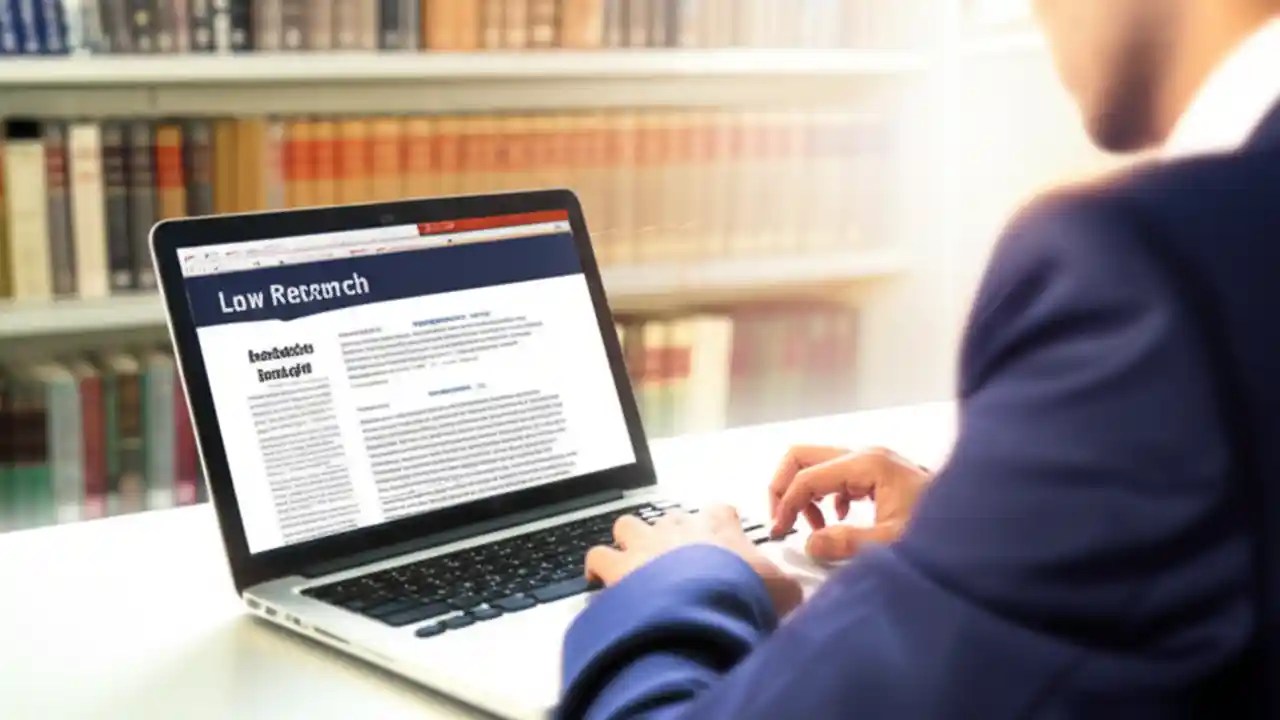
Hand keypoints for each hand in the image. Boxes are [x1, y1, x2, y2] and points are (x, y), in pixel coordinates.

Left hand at [585, 506, 803, 616]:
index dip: (718, 528)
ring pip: (627, 526)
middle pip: (669, 518)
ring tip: (635, 568)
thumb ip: (784, 587)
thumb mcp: (782, 590)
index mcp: (718, 524)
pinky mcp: (617, 565)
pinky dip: (598, 570)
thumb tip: (792, 595)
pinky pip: (597, 557)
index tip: (721, 547)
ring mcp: (644, 542)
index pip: (719, 511)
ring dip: (629, 545)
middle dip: (669, 538)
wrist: (706, 606)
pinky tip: (601, 586)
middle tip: (678, 567)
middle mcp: (678, 525)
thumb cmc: (745, 593)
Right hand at [768, 446, 929, 561]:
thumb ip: (846, 542)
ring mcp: (872, 461)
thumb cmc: (941, 529)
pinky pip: (835, 475)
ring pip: (817, 464)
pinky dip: (824, 495)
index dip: (786, 504)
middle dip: (784, 487)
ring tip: (812, 528)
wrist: (981, 522)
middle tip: (782, 522)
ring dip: (804, 492)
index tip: (781, 534)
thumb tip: (809, 544)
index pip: (807, 477)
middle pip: (804, 455)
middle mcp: (866, 454)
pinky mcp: (878, 472)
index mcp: (867, 463)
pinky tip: (837, 521)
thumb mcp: (891, 541)